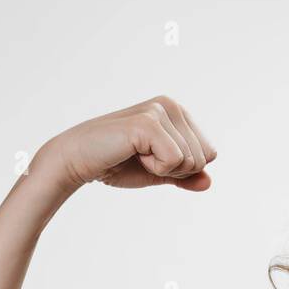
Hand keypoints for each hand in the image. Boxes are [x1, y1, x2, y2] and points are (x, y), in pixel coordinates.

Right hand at [36, 96, 216, 192]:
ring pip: (191, 161)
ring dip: (162, 169)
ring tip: (136, 154)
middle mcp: (171, 105)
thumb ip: (184, 176)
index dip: (183, 169)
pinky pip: (174, 161)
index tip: (154, 159)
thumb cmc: (117, 164)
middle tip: (143, 158)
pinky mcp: (148, 123)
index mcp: (177, 112)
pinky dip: (154, 168)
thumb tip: (209, 182)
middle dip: (175, 170)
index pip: (209, 154)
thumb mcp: (158, 172)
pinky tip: (132, 154)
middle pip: (203, 158)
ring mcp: (159, 111)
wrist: (79, 161)